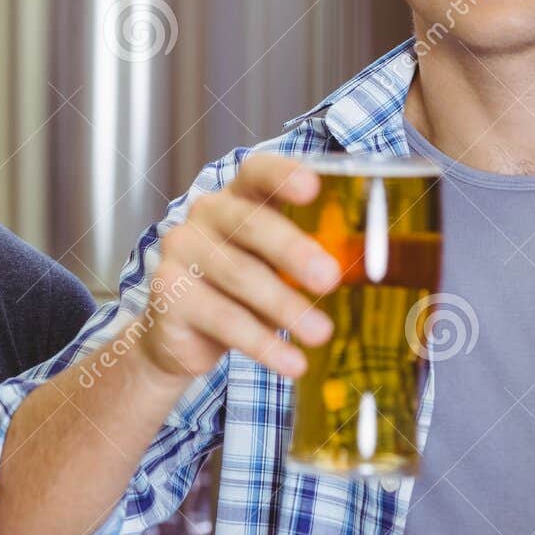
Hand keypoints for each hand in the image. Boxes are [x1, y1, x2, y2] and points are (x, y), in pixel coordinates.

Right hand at [132, 153, 340, 381]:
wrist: (179, 336)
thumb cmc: (238, 293)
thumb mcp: (274, 271)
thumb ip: (308, 261)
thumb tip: (366, 271)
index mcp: (237, 198)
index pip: (257, 173)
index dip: (283, 176)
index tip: (312, 186)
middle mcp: (204, 217)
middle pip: (250, 224)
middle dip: (293, 251)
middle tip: (330, 278)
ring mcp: (181, 252)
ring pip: (240, 276)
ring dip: (287, 307)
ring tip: (321, 333)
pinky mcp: (168, 293)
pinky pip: (223, 319)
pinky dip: (263, 344)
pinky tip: (291, 361)